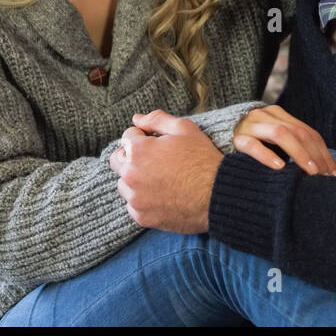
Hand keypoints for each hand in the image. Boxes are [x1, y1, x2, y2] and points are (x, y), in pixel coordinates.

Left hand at [110, 109, 219, 232]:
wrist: (217, 195)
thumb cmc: (202, 159)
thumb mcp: (184, 129)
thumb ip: (156, 119)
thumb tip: (136, 118)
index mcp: (138, 151)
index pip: (127, 136)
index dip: (143, 136)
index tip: (158, 143)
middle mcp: (130, 175)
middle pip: (117, 160)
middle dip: (132, 156)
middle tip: (155, 159)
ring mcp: (135, 198)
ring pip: (124, 184)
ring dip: (135, 179)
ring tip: (160, 178)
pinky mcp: (141, 217)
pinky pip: (133, 205)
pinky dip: (143, 200)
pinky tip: (163, 195)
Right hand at [233, 105, 335, 175]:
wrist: (215, 139)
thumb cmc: (251, 149)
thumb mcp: (274, 145)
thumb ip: (294, 151)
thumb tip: (324, 173)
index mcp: (281, 116)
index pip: (309, 133)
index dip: (324, 154)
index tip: (333, 175)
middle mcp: (268, 116)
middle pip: (300, 133)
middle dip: (316, 156)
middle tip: (325, 177)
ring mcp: (251, 124)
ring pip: (280, 134)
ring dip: (299, 154)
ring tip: (310, 172)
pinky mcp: (235, 137)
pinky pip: (252, 144)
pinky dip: (267, 155)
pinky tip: (279, 167)